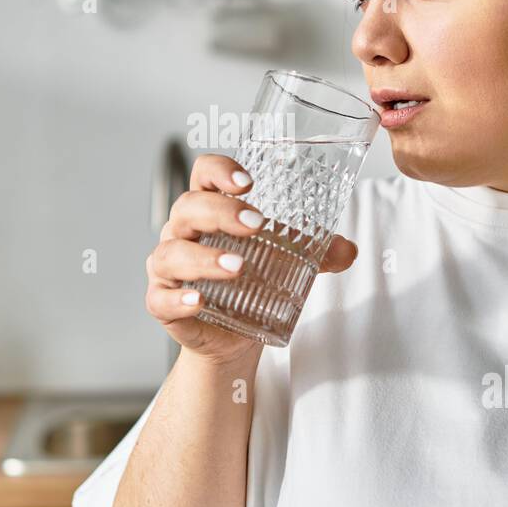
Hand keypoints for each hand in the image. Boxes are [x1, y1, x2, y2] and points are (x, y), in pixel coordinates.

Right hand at [145, 153, 357, 363]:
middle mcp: (182, 232)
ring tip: (238, 267)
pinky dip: (178, 298)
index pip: (203, 173)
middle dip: (220, 212)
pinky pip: (160, 298)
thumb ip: (319, 254)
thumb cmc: (253, 281)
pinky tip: (199, 300)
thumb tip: (347, 249)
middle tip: (255, 225)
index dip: (220, 171)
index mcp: (209, 209)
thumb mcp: (289, 262)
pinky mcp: (163, 303)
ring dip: (204, 257)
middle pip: (188, 207)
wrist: (233, 335)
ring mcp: (168, 268)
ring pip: (171, 252)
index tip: (248, 182)